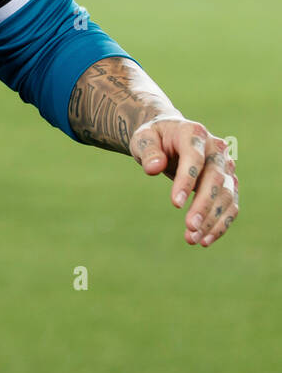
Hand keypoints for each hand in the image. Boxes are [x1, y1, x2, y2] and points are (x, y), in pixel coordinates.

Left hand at [131, 118, 238, 246]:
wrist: (168, 136)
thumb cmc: (153, 138)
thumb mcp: (142, 138)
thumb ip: (148, 150)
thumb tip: (153, 168)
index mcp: (194, 133)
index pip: (194, 158)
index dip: (186, 180)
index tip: (175, 204)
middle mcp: (216, 149)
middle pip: (215, 179)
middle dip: (203, 205)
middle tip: (189, 227)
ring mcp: (225, 166)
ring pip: (226, 195)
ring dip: (212, 219)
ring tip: (193, 239)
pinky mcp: (228, 182)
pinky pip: (230, 204)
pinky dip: (220, 223)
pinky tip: (205, 239)